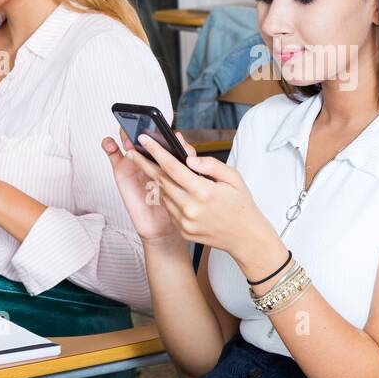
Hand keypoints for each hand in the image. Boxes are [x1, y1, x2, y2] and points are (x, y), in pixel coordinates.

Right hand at [101, 129, 180, 243]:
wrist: (163, 227)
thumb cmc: (177, 204)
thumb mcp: (188, 181)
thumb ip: (187, 160)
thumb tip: (180, 139)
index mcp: (167, 157)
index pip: (163, 137)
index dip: (161, 130)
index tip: (160, 126)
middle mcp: (150, 157)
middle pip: (144, 136)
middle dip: (141, 128)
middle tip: (140, 124)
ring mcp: (134, 163)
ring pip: (128, 141)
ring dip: (126, 134)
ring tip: (127, 133)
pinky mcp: (121, 170)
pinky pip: (113, 154)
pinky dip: (109, 145)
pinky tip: (110, 143)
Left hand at [125, 132, 277, 270]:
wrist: (245, 237)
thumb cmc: (240, 204)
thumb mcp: (233, 177)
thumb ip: (210, 165)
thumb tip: (188, 158)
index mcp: (203, 192)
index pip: (172, 167)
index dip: (156, 152)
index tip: (143, 140)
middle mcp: (190, 208)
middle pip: (161, 180)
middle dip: (145, 164)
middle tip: (133, 151)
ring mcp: (184, 221)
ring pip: (163, 194)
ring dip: (157, 180)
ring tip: (152, 167)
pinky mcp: (182, 230)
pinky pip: (169, 208)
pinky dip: (167, 195)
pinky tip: (170, 188)